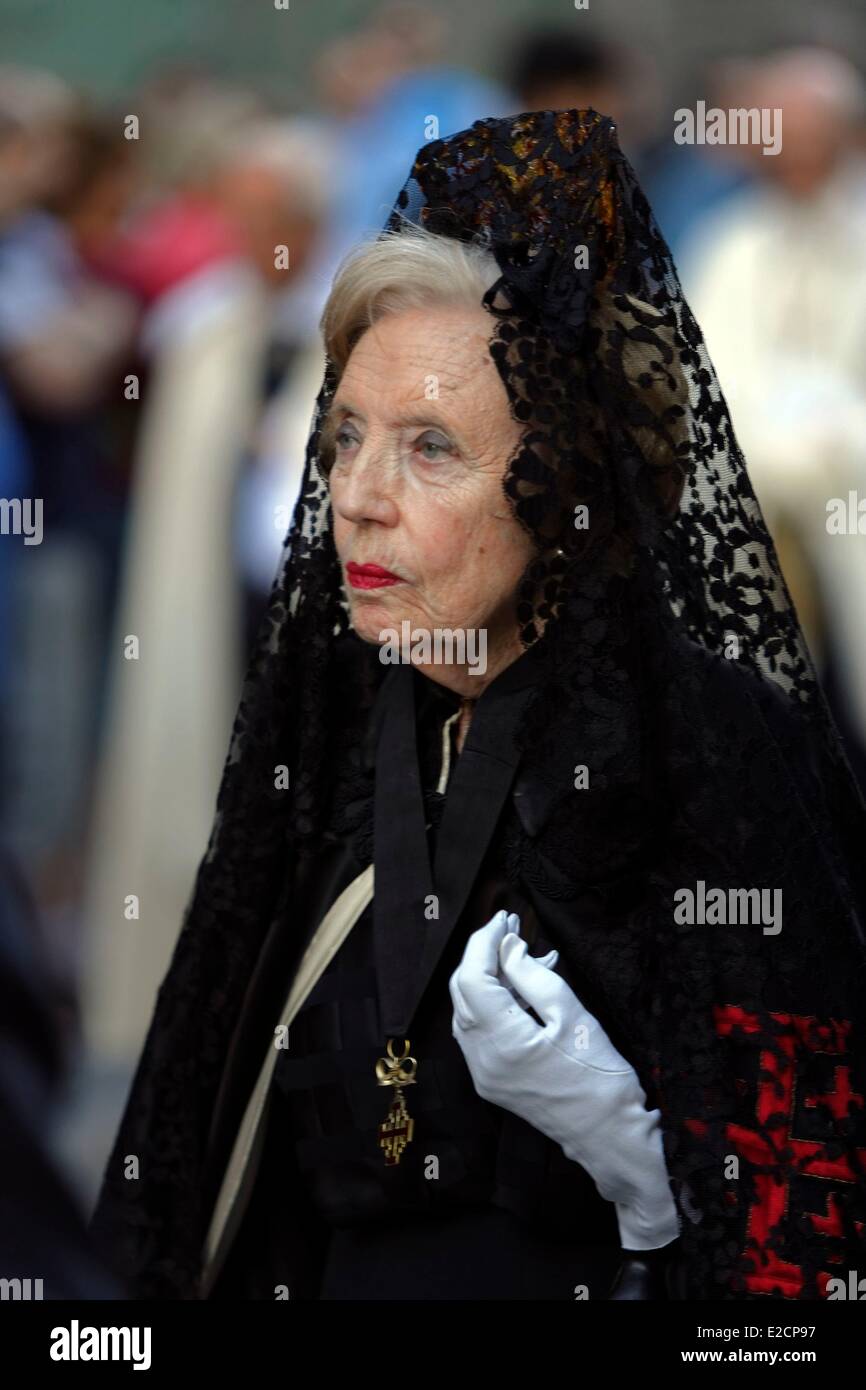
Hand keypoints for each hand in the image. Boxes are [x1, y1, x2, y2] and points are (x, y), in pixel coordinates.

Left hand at [449, 909, 679, 1250]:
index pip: (473, 978)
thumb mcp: (572, 1015)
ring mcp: (482, 1073)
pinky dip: (493, 1003)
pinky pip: (478, 1031)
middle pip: (463, 992)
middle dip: (483, 955)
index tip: (504, 918)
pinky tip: (520, 987)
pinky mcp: (490, 1081)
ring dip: (487, 977)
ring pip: (467, 1011)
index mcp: (501, 1043)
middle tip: (511, 928)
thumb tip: (506, 947)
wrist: (609, 1136)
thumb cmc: (600, 1075)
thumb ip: (532, 977)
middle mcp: (480, 1059)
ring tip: (521, 953)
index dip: (484, 942)